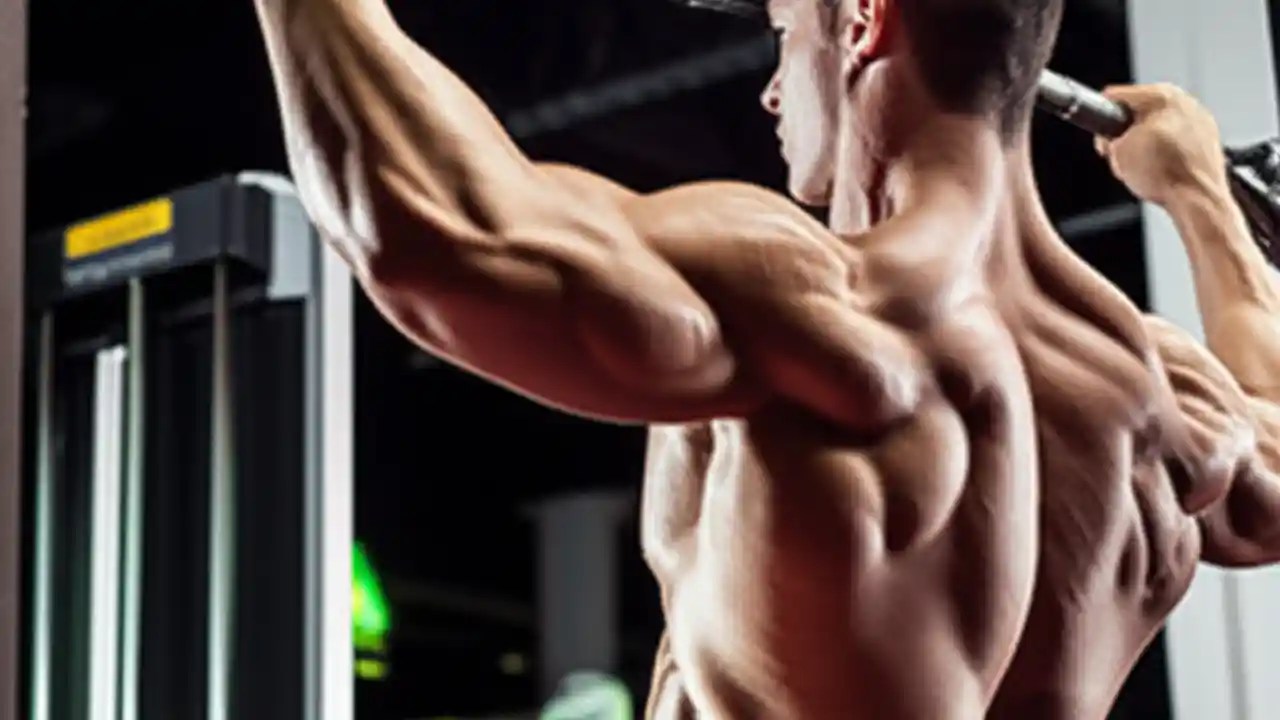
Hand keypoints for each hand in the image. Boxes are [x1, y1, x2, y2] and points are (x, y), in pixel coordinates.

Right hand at [1094, 83, 1228, 205]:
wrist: (1196, 199)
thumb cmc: (1164, 175)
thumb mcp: (1117, 151)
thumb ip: (1109, 137)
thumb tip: (1111, 138)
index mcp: (1161, 95)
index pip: (1116, 97)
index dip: (1102, 122)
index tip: (1104, 138)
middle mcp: (1185, 101)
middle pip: (1141, 112)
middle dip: (1128, 133)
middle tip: (1124, 155)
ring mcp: (1200, 119)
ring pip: (1160, 126)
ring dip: (1148, 143)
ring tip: (1145, 166)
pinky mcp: (1209, 138)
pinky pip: (1178, 140)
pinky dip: (1168, 152)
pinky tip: (1163, 169)